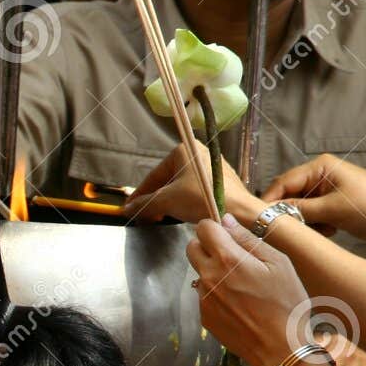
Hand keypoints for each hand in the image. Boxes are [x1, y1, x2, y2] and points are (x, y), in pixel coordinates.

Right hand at [124, 146, 258, 225]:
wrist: (237, 210)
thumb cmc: (201, 199)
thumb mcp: (166, 201)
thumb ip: (144, 204)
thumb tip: (127, 209)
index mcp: (184, 150)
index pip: (154, 175)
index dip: (139, 194)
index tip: (129, 207)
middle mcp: (198, 152)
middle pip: (167, 179)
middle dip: (154, 198)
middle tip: (143, 214)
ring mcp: (211, 164)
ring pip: (180, 184)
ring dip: (167, 200)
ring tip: (158, 215)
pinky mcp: (220, 177)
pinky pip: (194, 187)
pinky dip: (183, 199)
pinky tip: (178, 212)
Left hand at [186, 215, 310, 365]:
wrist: (279, 347)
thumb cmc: (286, 303)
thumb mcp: (278, 263)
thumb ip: (247, 239)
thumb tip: (226, 220)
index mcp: (227, 259)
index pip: (203, 228)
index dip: (214, 226)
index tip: (227, 232)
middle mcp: (208, 277)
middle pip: (191, 248)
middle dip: (207, 246)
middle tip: (233, 255)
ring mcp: (202, 298)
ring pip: (198, 273)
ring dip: (213, 271)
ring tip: (243, 285)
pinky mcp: (203, 316)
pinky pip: (204, 295)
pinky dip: (216, 293)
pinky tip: (239, 303)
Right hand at [262, 154, 365, 241]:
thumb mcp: (331, 209)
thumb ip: (298, 210)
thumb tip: (269, 214)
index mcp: (319, 168)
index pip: (283, 182)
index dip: (270, 201)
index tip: (260, 219)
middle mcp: (318, 177)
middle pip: (288, 196)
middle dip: (290, 214)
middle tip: (292, 229)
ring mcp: (323, 192)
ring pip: (297, 210)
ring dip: (305, 223)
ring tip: (322, 229)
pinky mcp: (329, 206)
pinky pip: (309, 217)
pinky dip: (315, 226)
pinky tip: (330, 230)